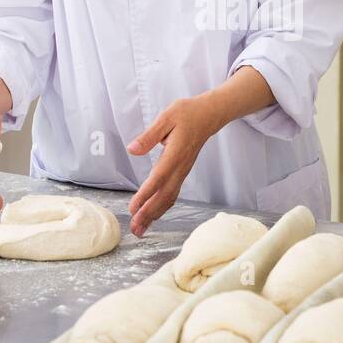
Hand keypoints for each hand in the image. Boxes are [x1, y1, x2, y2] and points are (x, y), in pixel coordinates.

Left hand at [126, 94, 224, 235]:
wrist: (210, 115)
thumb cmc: (188, 113)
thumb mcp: (167, 117)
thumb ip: (150, 135)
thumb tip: (132, 149)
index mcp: (175, 154)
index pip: (158, 178)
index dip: (146, 194)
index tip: (133, 208)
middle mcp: (180, 167)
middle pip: (164, 195)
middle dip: (148, 213)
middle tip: (134, 228)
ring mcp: (183, 171)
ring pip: (169, 198)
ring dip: (154, 215)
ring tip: (140, 229)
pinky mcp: (183, 172)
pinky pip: (173, 194)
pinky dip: (162, 208)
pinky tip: (153, 216)